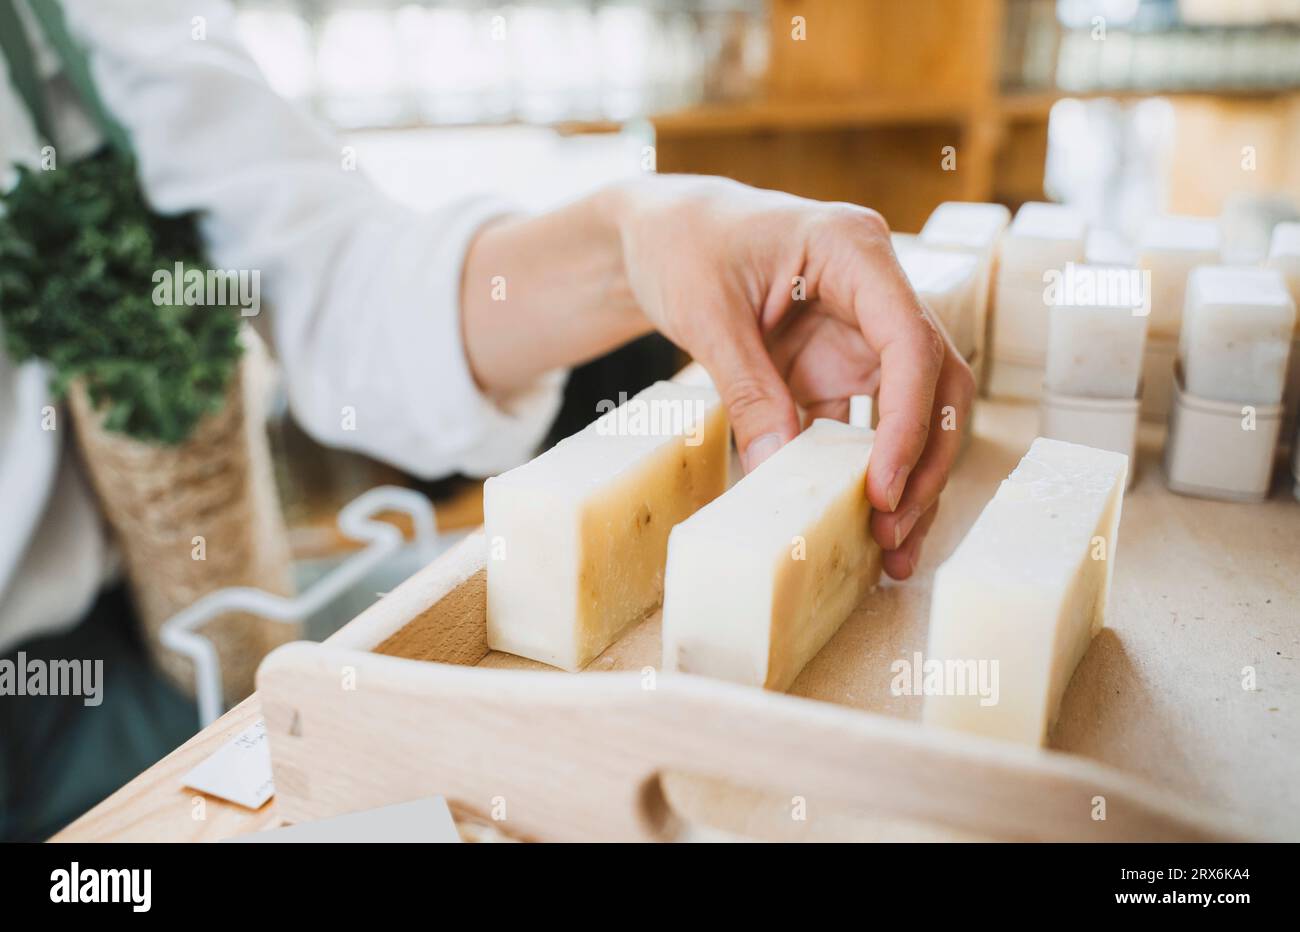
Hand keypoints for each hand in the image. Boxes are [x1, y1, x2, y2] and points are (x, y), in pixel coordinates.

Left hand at [612, 176, 973, 578]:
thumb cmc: (684, 245)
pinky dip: (864, 474)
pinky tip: (857, 527)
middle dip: (926, 460)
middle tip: (896, 533)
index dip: (908, 421)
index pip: (910, 341)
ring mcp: (861, 332)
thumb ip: (747, 390)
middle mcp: (875, 291)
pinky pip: (867, 426)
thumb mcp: (707, 315)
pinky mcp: (838, 365)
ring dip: (908, 477)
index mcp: (855, 250)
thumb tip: (776, 474)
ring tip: (891, 552)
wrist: (662, 232)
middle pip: (935, 381)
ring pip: (914, 411)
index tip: (884, 488)